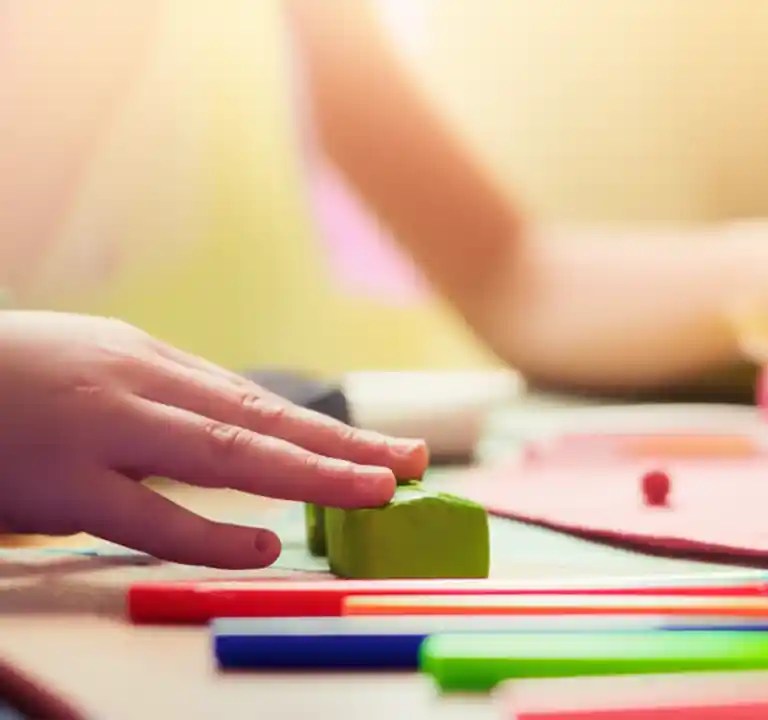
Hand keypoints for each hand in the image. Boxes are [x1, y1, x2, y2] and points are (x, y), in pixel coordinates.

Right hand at [0, 311, 427, 567]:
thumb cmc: (4, 383)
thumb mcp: (89, 370)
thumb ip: (157, 399)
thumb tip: (234, 431)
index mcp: (147, 361)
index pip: (259, 403)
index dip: (330, 431)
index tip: (390, 450)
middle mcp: (137, 385)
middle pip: (264, 420)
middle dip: (346, 446)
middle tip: (415, 465)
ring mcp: (100, 431)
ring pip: (227, 454)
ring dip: (310, 472)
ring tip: (377, 491)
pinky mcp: (58, 482)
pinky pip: (146, 514)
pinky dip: (208, 532)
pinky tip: (262, 544)